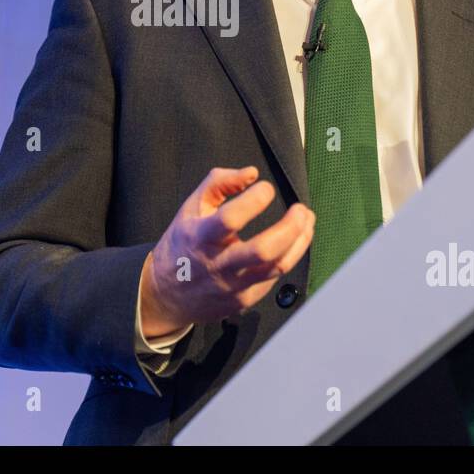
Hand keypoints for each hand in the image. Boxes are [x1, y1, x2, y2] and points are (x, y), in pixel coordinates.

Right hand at [139, 165, 313, 338]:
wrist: (167, 295)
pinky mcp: (245, 299)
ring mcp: (233, 286)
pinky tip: (292, 242)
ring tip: (306, 222)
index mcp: (200, 237)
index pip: (230, 219)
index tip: (266, 188)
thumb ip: (219, 183)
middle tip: (301, 210)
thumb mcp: (190, 207)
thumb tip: (251, 174)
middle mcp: (218, 264)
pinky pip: (274, 277)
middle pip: (263, 249)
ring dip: (300, 241)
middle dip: (290, 227)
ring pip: (277, 267)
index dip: (254, 200)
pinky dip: (288, 256)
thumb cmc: (182, 246)